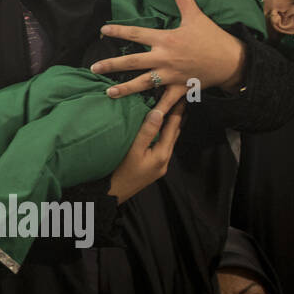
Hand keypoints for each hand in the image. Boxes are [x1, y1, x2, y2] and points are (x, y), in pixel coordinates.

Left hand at [91, 0, 247, 96]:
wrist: (232, 61)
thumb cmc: (212, 37)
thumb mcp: (196, 15)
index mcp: (165, 40)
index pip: (136, 34)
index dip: (119, 32)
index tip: (103, 31)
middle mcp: (164, 59)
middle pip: (132, 62)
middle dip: (112, 65)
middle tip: (94, 68)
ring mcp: (170, 76)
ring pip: (143, 84)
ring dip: (125, 89)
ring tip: (108, 93)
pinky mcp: (179, 89)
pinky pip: (165, 102)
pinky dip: (156, 111)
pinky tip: (143, 119)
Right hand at [107, 86, 184, 202]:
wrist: (112, 195)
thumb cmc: (121, 172)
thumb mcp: (133, 150)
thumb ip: (146, 131)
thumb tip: (158, 112)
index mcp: (162, 154)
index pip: (172, 128)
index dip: (177, 112)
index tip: (181, 97)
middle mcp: (164, 160)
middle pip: (174, 135)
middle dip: (177, 118)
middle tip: (180, 101)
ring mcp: (159, 165)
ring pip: (168, 141)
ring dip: (170, 127)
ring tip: (172, 113)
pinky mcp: (153, 168)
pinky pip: (162, 147)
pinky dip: (163, 135)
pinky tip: (158, 132)